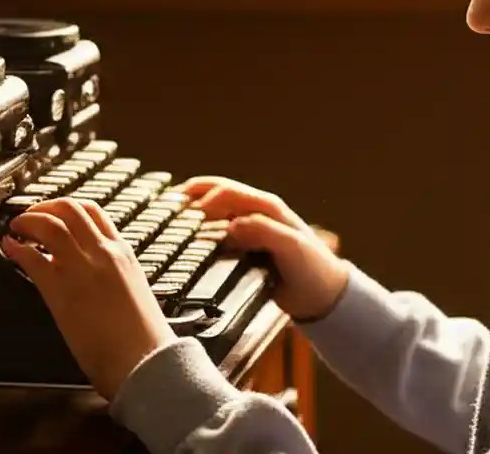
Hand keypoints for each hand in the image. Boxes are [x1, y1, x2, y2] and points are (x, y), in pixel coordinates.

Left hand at [0, 198, 175, 400]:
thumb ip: (114, 272)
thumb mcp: (134, 289)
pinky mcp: (60, 288)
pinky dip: (17, 248)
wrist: (142, 360)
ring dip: (27, 220)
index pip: (93, 211)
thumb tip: (94, 272)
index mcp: (123, 252)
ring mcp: (81, 267)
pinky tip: (10, 248)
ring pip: (49, 223)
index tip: (54, 213)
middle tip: (31, 216)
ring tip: (17, 228)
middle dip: (44, 207)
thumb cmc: (141, 336)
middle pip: (69, 207)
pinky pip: (31, 256)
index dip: (67, 207)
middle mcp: (103, 252)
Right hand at [178, 176, 348, 321]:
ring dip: (195, 212)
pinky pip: (220, 236)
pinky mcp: (247, 250)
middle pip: (217, 195)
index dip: (204, 198)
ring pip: (216, 214)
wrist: (323, 297)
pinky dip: (203, 234)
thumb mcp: (291, 247)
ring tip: (170, 218)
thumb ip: (264, 232)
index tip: (185, 213)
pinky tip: (189, 242)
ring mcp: (251, 231)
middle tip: (166, 204)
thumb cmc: (313, 270)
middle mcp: (257, 214)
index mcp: (267, 208)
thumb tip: (232, 226)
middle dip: (192, 195)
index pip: (228, 192)